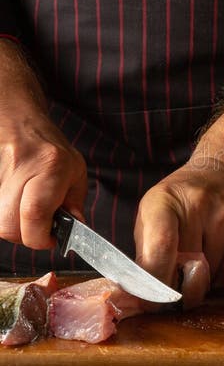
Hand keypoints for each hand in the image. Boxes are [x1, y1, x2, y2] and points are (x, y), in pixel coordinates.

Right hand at [0, 43, 87, 247]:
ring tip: (30, 216)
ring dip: (16, 227)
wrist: (22, 127)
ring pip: (0, 222)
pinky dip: (8, 217)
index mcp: (50, 168)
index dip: (40, 236)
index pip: (35, 213)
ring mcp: (2, 177)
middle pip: (9, 225)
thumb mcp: (75, 173)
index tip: (51, 238)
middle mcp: (22, 170)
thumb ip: (75, 204)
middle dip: (26, 236)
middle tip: (40, 229)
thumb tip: (75, 230)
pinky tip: (18, 208)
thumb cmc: (52, 151)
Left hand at [133, 88, 223, 307]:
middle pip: (189, 271)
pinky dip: (217, 276)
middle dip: (179, 291)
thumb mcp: (149, 219)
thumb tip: (141, 300)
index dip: (157, 284)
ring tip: (192, 266)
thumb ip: (146, 256)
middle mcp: (196, 207)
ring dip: (200, 284)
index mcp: (162, 203)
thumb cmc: (174, 202)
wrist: (213, 174)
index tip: (153, 301)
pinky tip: (210, 260)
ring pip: (212, 277)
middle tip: (173, 289)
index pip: (160, 250)